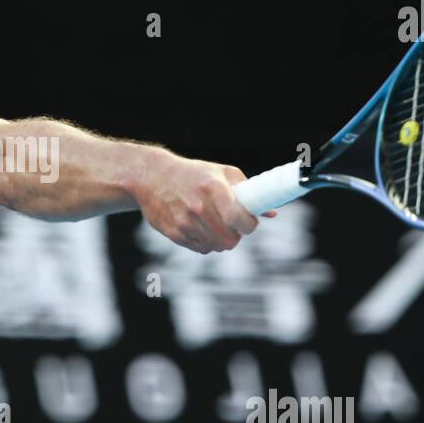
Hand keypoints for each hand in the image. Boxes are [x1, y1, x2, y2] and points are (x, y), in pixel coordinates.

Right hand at [135, 151, 274, 253]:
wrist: (152, 177)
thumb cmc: (193, 174)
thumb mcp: (221, 173)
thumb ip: (247, 191)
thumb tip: (272, 212)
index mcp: (212, 188)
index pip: (237, 218)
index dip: (249, 225)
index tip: (250, 222)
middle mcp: (197, 206)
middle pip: (229, 239)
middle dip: (237, 235)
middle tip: (235, 225)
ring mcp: (184, 221)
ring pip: (217, 246)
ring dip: (222, 239)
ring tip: (218, 225)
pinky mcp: (173, 233)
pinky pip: (201, 248)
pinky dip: (207, 242)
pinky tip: (203, 229)